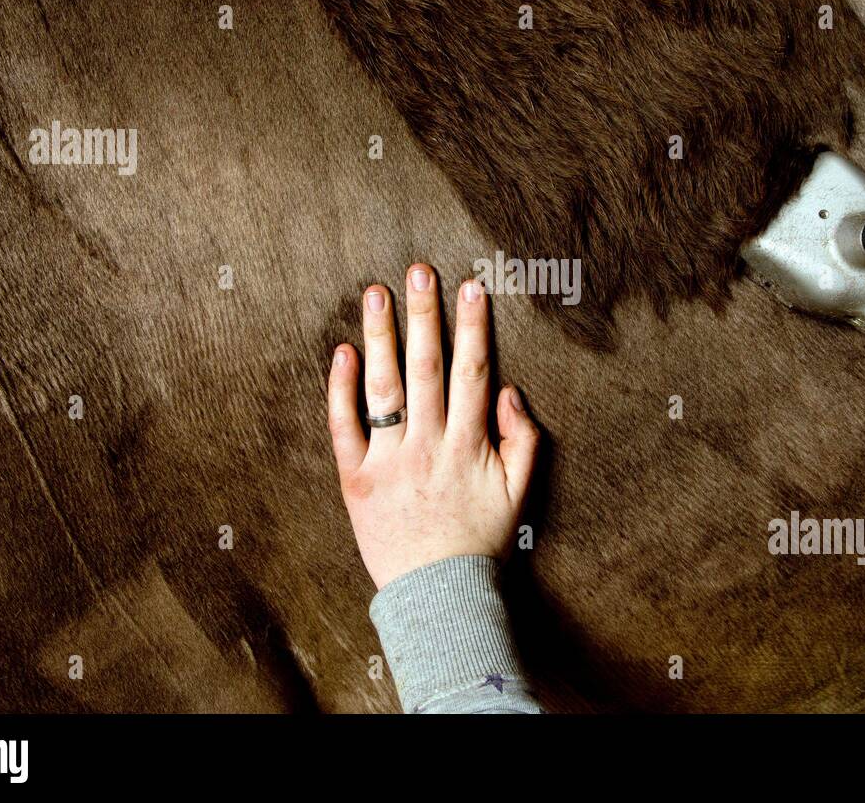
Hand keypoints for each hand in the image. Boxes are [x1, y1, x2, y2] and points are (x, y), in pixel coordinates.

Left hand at [326, 265, 538, 589]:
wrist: (438, 595)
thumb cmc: (481, 540)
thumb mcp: (520, 491)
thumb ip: (524, 438)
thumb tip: (508, 390)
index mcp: (469, 446)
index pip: (471, 373)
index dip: (472, 328)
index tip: (470, 287)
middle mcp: (428, 447)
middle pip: (426, 369)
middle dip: (424, 316)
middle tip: (419, 270)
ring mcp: (389, 462)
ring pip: (384, 389)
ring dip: (380, 337)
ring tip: (376, 293)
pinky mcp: (355, 479)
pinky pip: (344, 428)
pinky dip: (340, 389)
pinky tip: (342, 352)